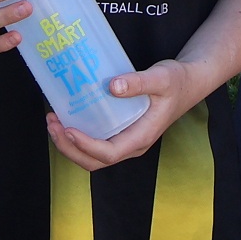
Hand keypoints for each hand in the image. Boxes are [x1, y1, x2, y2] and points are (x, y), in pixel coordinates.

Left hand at [43, 60, 200, 171]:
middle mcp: (132, 144)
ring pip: (93, 156)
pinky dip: (77, 136)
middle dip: (69, 148)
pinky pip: (96, 142)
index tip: (68, 129)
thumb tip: (112, 86)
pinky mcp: (121, 132)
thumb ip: (139, 82)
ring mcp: (126, 140)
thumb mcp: (161, 78)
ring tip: (53, 121)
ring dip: (70, 144)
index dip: (86, 146)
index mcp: (142, 137)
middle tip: (52, 124)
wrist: (188, 83)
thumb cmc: (177, 81)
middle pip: (95, 161)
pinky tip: (66, 116)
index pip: (109, 153)